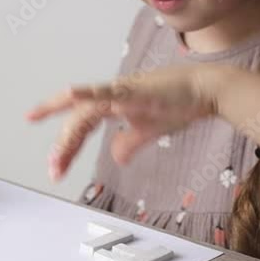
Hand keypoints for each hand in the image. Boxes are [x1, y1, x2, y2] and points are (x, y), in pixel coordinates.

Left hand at [26, 64, 220, 180]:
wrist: (205, 89)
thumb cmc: (180, 104)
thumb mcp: (149, 131)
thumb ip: (129, 143)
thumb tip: (116, 158)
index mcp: (111, 104)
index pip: (82, 126)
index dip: (67, 145)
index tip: (54, 164)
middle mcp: (110, 96)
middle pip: (78, 121)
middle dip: (65, 147)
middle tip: (54, 171)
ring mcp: (121, 91)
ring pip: (86, 111)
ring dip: (70, 135)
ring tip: (56, 156)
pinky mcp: (135, 90)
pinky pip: (107, 92)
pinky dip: (87, 92)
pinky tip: (70, 92)